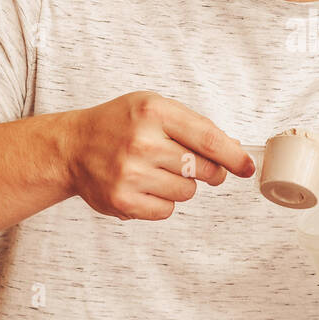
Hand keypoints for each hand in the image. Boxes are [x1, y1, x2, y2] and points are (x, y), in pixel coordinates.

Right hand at [68, 91, 254, 220]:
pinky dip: (163, 202)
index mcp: (153, 111)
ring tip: (155, 170)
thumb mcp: (153, 108)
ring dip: (181, 185)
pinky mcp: (122, 200)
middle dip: (208, 170)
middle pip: (203, 169)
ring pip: (188, 192)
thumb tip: (233, 150)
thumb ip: (193, 126)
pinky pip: (167, 211)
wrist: (71, 147)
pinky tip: (144, 186)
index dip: (234, 156)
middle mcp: (141, 142)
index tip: (247, 167)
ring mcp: (130, 173)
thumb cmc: (118, 125)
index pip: (208, 138)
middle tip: (190, 164)